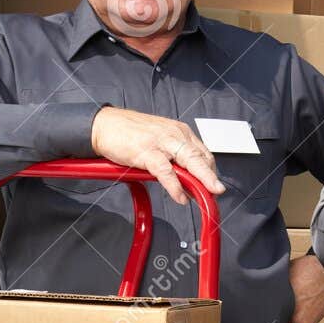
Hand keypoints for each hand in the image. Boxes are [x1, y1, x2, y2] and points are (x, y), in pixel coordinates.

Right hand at [90, 106, 223, 203]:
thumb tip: (186, 181)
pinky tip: (180, 197)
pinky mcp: (147, 152)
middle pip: (200, 157)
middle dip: (211, 176)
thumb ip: (173, 158)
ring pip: (189, 161)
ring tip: (208, 194)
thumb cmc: (130, 134)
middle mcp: (174, 134)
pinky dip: (175, 187)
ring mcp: (161, 142)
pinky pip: (166, 172)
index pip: (203, 152)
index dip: (210, 171)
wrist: (104, 125)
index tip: (214, 185)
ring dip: (201, 180)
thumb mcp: (159, 142)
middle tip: (218, 191)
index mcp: (179, 131)